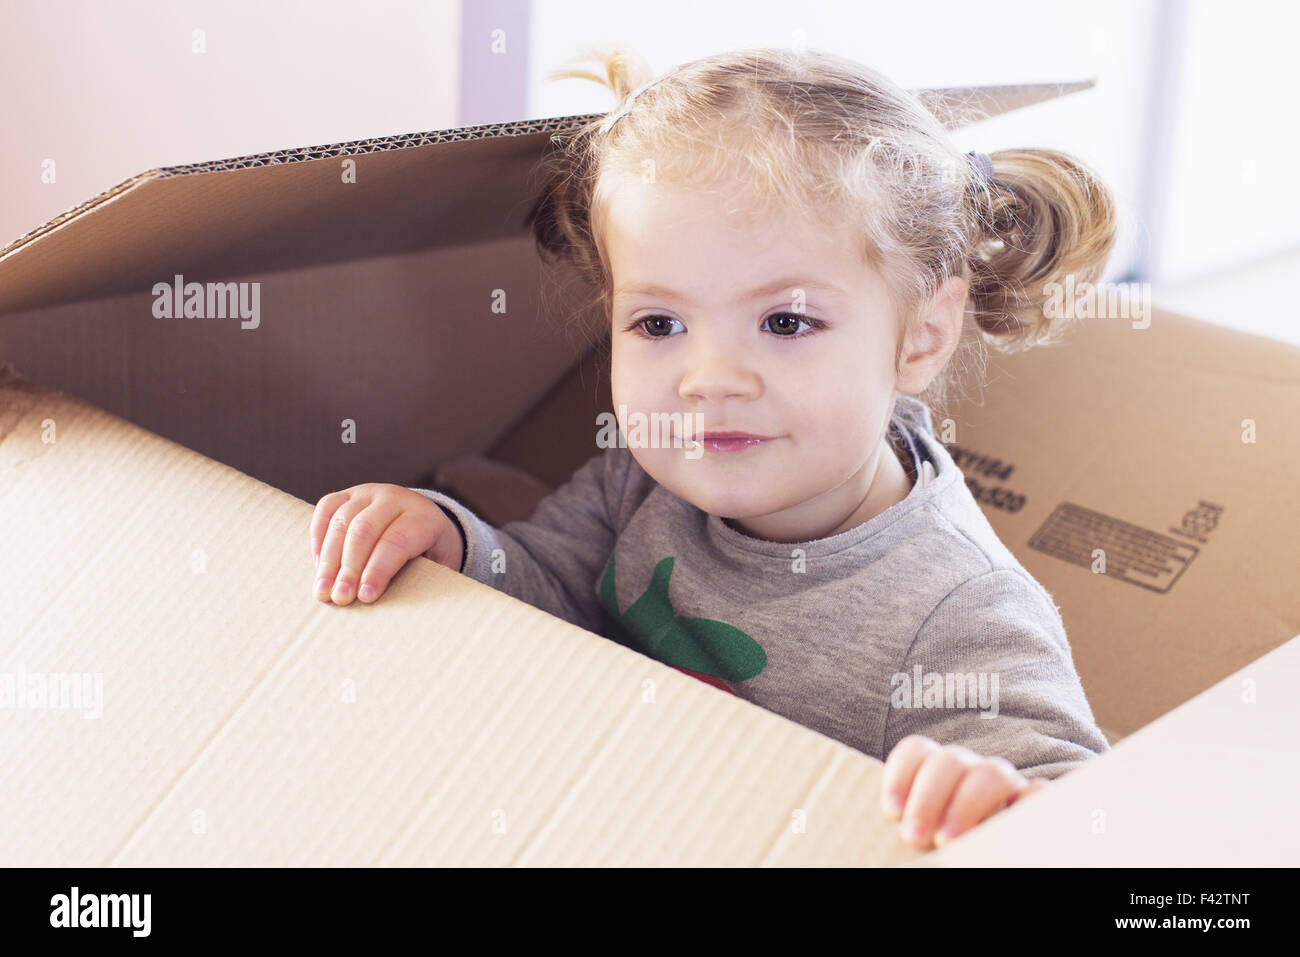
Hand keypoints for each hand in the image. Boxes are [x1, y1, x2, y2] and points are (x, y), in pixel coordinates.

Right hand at [310, 484, 464, 605]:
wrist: (425, 520)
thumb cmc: (430, 553)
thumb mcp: (438, 565)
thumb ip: (420, 580)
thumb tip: (395, 609)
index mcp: (423, 516)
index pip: (397, 541)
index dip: (379, 570)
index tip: (365, 597)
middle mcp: (395, 498)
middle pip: (364, 531)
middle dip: (349, 568)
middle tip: (339, 598)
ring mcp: (368, 493)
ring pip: (341, 522)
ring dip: (328, 561)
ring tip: (323, 591)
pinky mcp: (347, 494)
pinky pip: (324, 511)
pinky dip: (318, 540)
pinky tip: (318, 568)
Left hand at [880, 734, 1047, 848]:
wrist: (991, 860)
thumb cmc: (949, 854)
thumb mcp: (925, 838)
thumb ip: (914, 827)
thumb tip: (899, 834)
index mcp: (940, 775)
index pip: (919, 751)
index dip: (902, 773)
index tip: (892, 812)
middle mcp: (973, 774)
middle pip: (950, 760)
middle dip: (928, 796)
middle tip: (913, 836)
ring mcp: (1010, 787)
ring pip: (992, 773)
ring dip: (966, 804)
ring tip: (948, 841)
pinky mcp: (1041, 806)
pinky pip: (1039, 792)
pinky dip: (1023, 805)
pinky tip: (1002, 832)